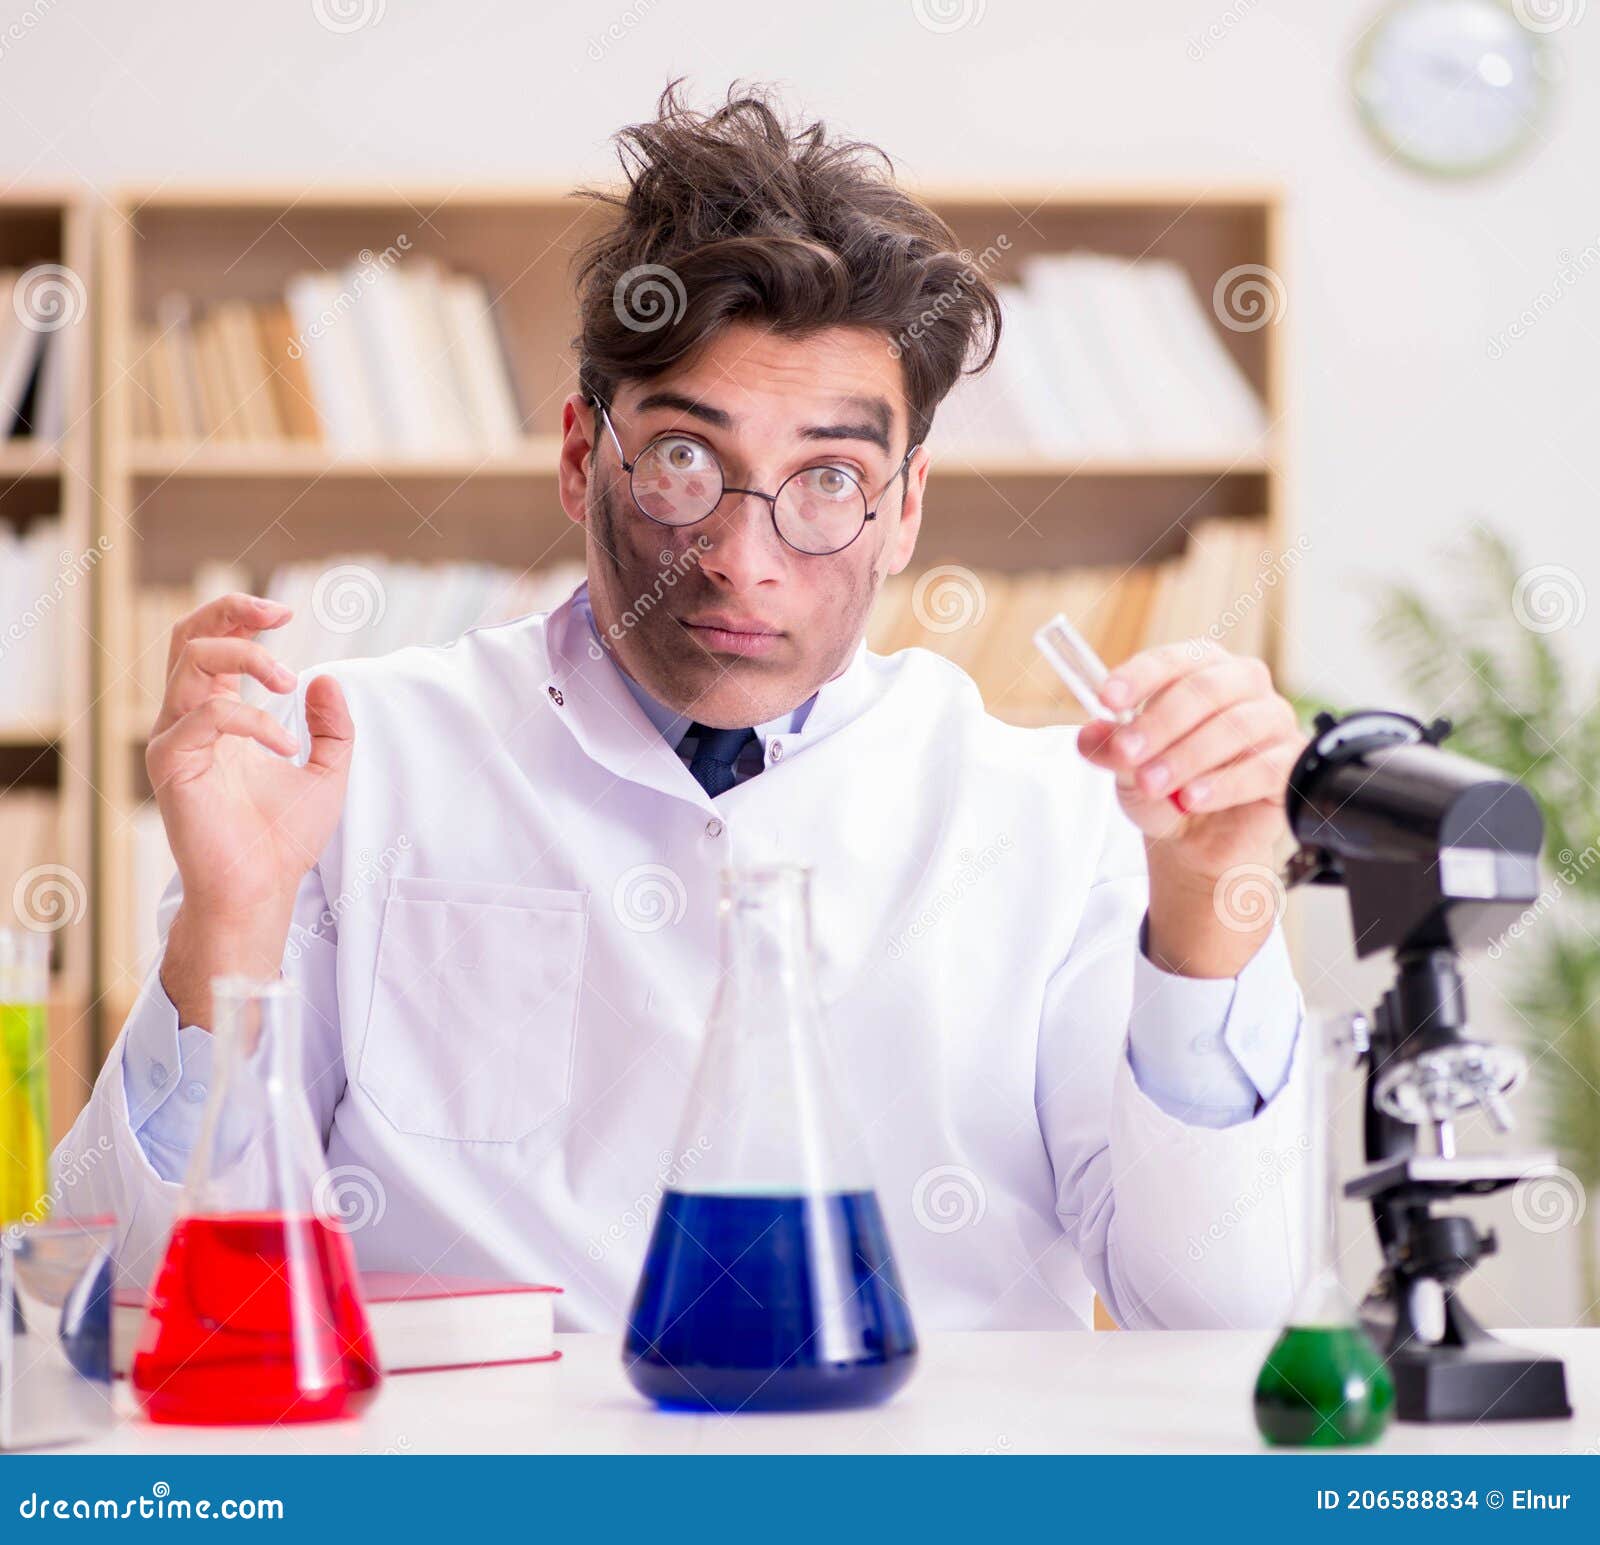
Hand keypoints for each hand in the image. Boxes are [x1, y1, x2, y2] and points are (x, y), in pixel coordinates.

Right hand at [146, 594, 353, 1021]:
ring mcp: (174, 740)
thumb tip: (328, 680)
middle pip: (188, 636)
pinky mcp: (171, 763)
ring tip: (290, 681)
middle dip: (232, 613)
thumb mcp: (327, 771)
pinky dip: (253, 718)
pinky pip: (206, 715)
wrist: (262, 889)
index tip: (286, 612)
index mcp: (216, 716)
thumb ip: (333, 727)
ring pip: (192, 662)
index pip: (211, 644)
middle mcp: (187, 721)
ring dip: (248, 658)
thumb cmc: (284, 838)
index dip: (241, 616)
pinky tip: (286, 745)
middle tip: (280, 616)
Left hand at [1076, 639, 1306, 975]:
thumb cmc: (1164, 786)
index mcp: (1200, 667)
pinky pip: (1264, 767)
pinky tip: (1192, 799)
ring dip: (1186, 757)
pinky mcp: (1291, 760)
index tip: (1107, 698)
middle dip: (1160, 724)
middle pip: (1205, 689)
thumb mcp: (1127, 768)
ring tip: (1153, 785)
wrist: (1196, 838)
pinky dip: (1223, 784)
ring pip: (1235, 726)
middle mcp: (1242, 683)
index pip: (1172, 660)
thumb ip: (1112, 747)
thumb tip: (1089, 735)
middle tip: (1127, 755)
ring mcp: (1273, 718)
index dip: (1139, 677)